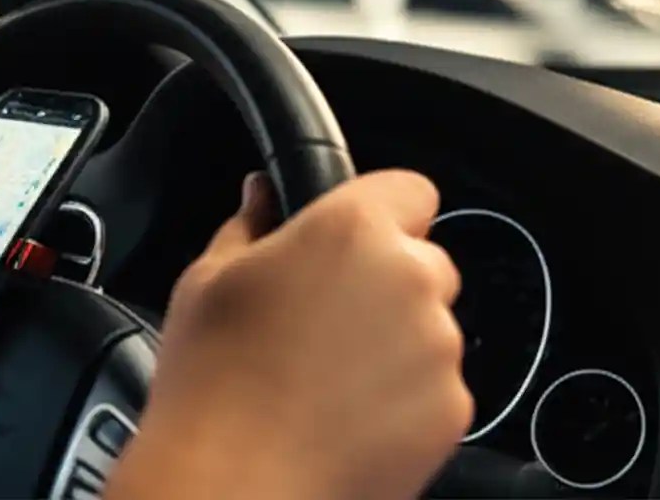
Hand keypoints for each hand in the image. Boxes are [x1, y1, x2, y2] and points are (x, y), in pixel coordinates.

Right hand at [107, 171, 470, 499]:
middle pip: (424, 261)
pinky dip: (403, 396)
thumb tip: (260, 195)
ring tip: (322, 376)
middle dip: (384, 280)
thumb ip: (248, 223)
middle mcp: (409, 281)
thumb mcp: (206, 281)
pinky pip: (437, 386)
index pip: (409, 188)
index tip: (350, 236)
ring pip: (430, 326)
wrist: (235, 487)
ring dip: (392, 340)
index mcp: (351, 230)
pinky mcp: (453, 411)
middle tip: (320, 315)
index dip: (380, 210)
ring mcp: (438, 350)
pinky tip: (342, 414)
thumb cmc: (213, 385)